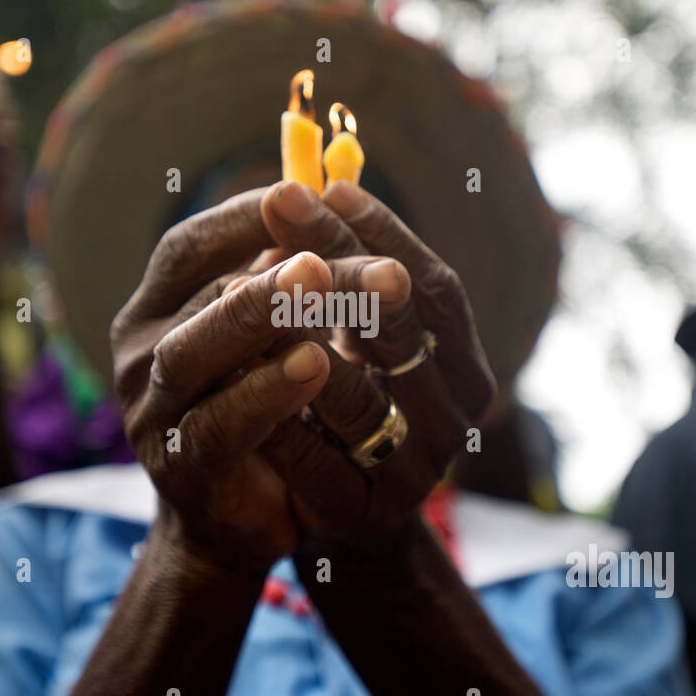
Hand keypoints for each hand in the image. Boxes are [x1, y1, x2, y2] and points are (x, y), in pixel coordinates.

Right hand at [111, 188, 410, 572]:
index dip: (241, 218)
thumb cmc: (257, 413)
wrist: (230, 524)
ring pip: (197, 351)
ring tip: (315, 284)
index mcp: (157, 310)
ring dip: (260, 315)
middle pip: (210, 293)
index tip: (302, 192)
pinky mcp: (180, 467)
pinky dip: (266, 391)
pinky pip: (220, 423)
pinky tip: (315, 366)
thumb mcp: (264, 340)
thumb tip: (328, 197)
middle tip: (330, 248)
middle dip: (278, 268)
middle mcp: (143, 352)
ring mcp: (153, 411)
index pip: (189, 247)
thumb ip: (280, 281)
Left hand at [253, 181, 496, 553]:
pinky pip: (316, 464)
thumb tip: (320, 177)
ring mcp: (417, 473)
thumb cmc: (347, 409)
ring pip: (361, 399)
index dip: (388, 233)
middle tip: (283, 197)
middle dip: (338, 257)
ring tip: (243, 283)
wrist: (346, 518)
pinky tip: (231, 370)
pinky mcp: (365, 514)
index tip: (329, 184)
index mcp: (464, 367)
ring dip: (299, 340)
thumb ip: (356, 280)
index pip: (438, 290)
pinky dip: (275, 415)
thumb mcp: (364, 341)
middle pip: (399, 329)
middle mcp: (456, 418)